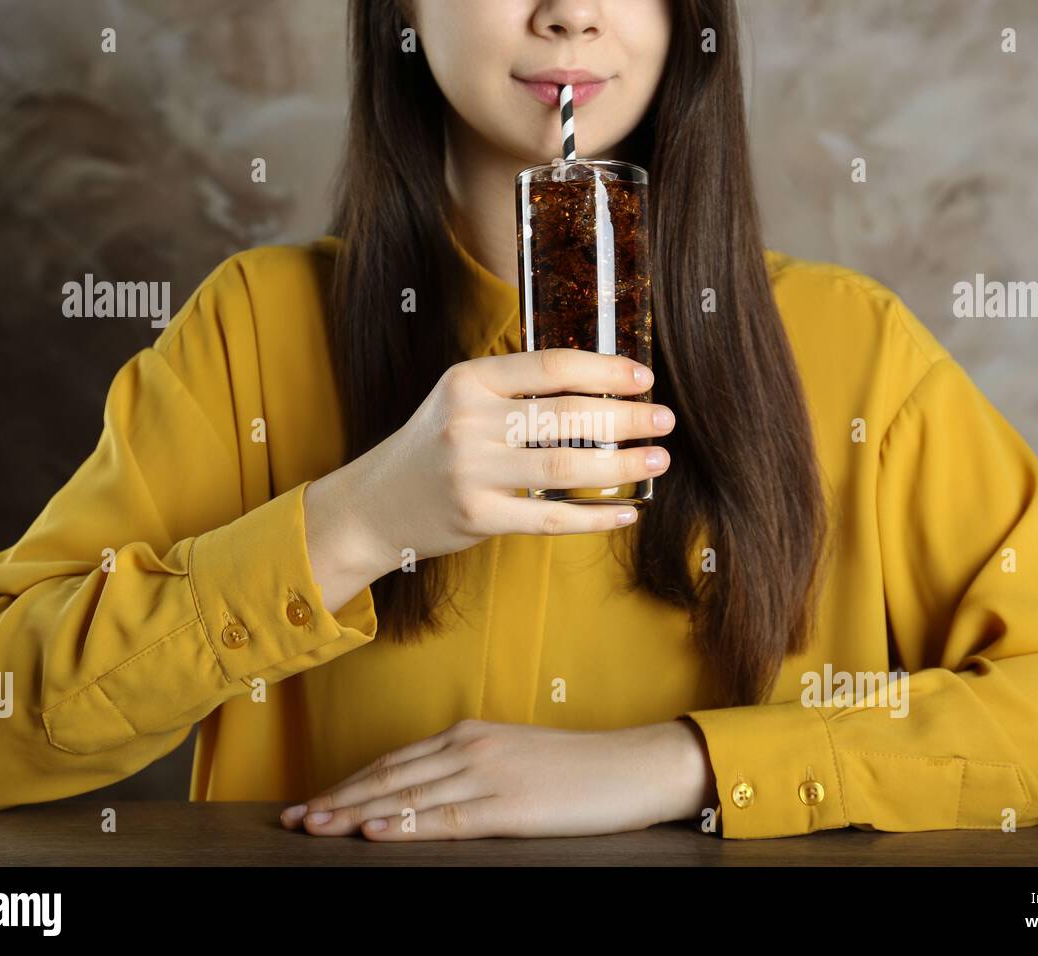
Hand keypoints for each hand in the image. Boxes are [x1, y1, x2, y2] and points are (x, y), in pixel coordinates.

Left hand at [279, 718, 716, 839]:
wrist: (636, 765)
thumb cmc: (581, 767)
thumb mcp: (517, 758)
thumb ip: (471, 770)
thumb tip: (430, 795)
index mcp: (470, 733)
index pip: (394, 761)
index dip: (348, 783)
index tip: (313, 801)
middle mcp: (470, 746)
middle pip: (388, 777)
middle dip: (336, 800)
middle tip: (292, 820)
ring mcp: (488, 774)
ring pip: (406, 797)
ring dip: (354, 814)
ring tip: (313, 829)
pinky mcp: (509, 806)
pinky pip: (445, 818)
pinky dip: (404, 826)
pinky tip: (372, 834)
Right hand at [303, 349, 673, 609]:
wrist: (373, 505)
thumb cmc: (433, 446)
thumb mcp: (460, 400)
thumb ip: (516, 389)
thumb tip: (601, 386)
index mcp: (468, 379)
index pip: (551, 366)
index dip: (605, 371)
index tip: (644, 379)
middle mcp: (468, 421)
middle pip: (566, 415)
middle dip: (626, 418)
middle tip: (664, 422)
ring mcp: (471, 471)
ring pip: (564, 464)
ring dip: (620, 464)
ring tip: (656, 461)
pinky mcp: (477, 516)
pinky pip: (549, 517)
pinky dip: (593, 516)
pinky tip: (624, 513)